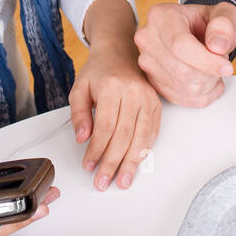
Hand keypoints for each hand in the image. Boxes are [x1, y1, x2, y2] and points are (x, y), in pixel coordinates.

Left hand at [68, 43, 161, 191]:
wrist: (120, 53)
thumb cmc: (99, 72)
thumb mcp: (79, 88)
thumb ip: (78, 113)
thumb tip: (82, 138)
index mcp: (113, 88)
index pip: (105, 127)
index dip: (97, 150)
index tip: (88, 165)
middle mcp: (134, 93)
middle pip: (123, 137)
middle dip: (112, 163)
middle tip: (103, 182)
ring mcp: (148, 100)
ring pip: (141, 138)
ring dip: (131, 164)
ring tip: (122, 181)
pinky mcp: (157, 106)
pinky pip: (152, 133)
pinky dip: (144, 151)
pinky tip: (136, 164)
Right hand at [134, 1, 235, 107]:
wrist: (199, 33)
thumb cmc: (210, 22)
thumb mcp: (225, 14)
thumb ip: (225, 25)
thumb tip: (217, 45)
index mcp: (161, 16)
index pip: (180, 45)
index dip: (206, 61)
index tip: (227, 68)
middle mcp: (148, 39)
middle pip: (182, 70)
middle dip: (210, 72)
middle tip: (222, 61)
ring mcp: (147, 63)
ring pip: (184, 87)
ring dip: (208, 83)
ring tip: (213, 67)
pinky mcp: (153, 83)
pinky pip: (183, 99)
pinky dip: (202, 94)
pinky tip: (207, 78)